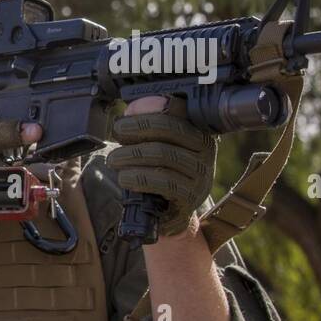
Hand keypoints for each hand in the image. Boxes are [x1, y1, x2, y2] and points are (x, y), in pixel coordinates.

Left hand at [107, 96, 216, 236]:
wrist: (168, 212)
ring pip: (164, 154)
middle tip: (116, 135)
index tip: (122, 122)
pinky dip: (139, 177)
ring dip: (132, 155)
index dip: (147, 112)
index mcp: (197, 129)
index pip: (177, 110)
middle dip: (137, 129)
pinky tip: (125, 177)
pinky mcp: (192, 196)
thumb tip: (134, 107)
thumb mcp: (153, 145)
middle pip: (170, 128)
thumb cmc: (158, 172)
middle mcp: (205, 149)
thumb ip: (145, 125)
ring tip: (114, 160)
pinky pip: (164, 181)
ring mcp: (202, 173)